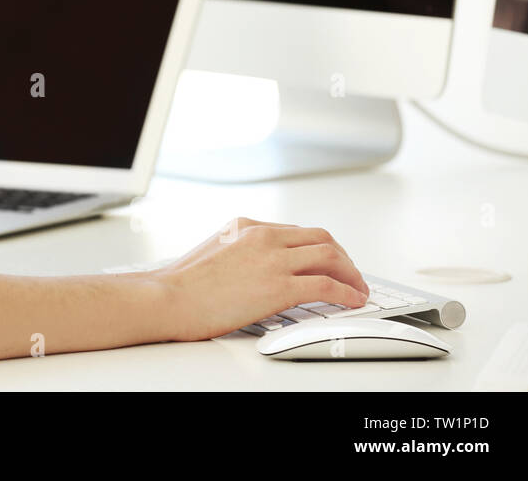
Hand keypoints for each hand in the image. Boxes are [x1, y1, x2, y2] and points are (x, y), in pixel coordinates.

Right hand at [150, 216, 370, 341]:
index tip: (329, 262)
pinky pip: (327, 285)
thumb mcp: (212, 252)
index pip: (297, 231)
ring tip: (359, 289)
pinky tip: (353, 301)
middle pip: (320, 238)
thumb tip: (256, 267)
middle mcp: (263, 237)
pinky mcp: (279, 286)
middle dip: (342, 257)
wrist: (169, 298)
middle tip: (351, 274)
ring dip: (351, 274)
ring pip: (330, 257)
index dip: (321, 247)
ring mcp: (272, 260)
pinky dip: (346, 293)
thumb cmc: (182, 284)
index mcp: (246, 227)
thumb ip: (239, 251)